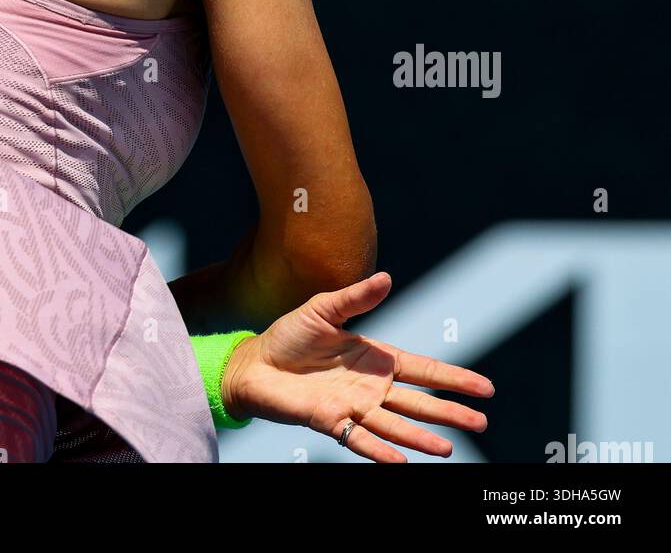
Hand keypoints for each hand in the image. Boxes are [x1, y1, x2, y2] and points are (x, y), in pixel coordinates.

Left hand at [220, 271, 493, 461]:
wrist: (255, 362)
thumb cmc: (290, 335)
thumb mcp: (324, 308)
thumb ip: (356, 297)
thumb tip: (386, 276)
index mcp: (375, 358)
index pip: (422, 369)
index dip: (453, 378)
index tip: (485, 387)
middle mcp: (371, 387)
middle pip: (417, 402)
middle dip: (449, 412)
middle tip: (481, 423)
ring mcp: (353, 407)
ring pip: (395, 425)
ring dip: (420, 437)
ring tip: (448, 448)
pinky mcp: (330, 421)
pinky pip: (359, 440)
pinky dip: (380, 451)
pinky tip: (401, 461)